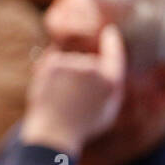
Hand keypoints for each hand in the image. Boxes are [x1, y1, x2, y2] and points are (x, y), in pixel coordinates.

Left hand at [21, 24, 125, 157]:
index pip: (115, 55)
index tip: (109, 32)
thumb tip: (105, 68)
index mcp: (111, 82)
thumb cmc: (81, 126)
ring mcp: (73, 63)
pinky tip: (50, 90)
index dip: (111, 43)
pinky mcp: (54, 62)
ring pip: (69, 63)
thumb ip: (110, 86)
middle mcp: (95, 69)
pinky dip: (51, 72)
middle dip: (81, 77)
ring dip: (64, 76)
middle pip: (88, 63)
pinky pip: (53, 61)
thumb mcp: (106, 110)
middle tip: (74, 102)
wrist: (53, 132)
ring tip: (61, 99)